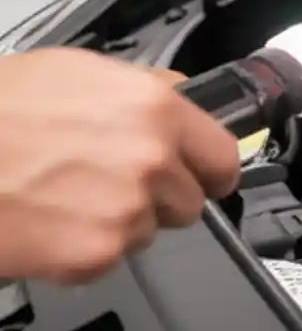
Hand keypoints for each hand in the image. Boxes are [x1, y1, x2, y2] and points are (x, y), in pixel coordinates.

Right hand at [0, 49, 239, 283]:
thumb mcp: (72, 71)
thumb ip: (141, 87)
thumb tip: (182, 93)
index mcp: (154, 109)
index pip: (222, 156)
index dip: (209, 168)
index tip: (201, 174)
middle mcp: (151, 161)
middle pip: (190, 201)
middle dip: (158, 198)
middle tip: (105, 183)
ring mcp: (126, 211)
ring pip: (149, 231)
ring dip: (119, 222)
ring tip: (65, 196)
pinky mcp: (95, 254)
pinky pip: (110, 259)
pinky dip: (84, 249)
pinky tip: (48, 222)